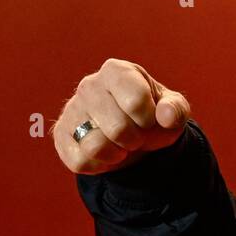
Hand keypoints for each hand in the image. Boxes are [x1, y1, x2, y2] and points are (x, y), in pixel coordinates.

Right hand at [52, 59, 191, 174]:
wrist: (132, 133)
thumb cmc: (153, 115)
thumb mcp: (172, 110)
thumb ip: (175, 109)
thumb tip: (166, 116)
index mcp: (117, 71)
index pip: (136, 101)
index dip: (149, 119)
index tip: (149, 118)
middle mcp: (89, 85)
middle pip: (117, 128)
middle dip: (135, 139)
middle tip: (135, 134)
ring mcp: (71, 109)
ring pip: (95, 146)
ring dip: (116, 153)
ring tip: (120, 143)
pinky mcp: (60, 134)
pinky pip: (79, 161)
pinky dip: (99, 165)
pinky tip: (105, 153)